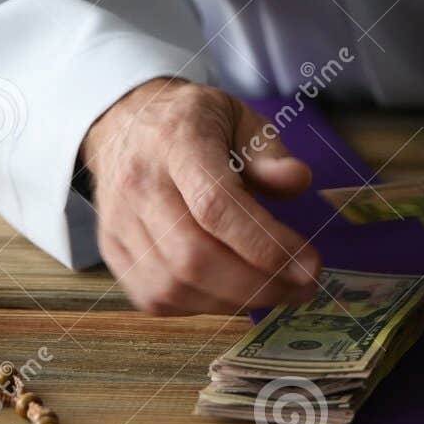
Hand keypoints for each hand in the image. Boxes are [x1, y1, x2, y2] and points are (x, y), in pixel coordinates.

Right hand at [82, 78, 321, 314]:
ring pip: (176, 286)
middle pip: (194, 257)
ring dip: (236, 300)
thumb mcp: (238, 117)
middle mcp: (138, 186)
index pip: (214, 205)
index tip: (309, 264)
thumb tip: (298, 181)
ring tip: (277, 290)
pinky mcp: (113, 254)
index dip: (265, 244)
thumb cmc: (192, 124)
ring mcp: (118, 224)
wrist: (124, 125)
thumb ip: (269, 151)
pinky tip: (235, 292)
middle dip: (258, 285)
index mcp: (175, 143)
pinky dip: (204, 306)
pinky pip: (159, 299)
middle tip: (303, 286)